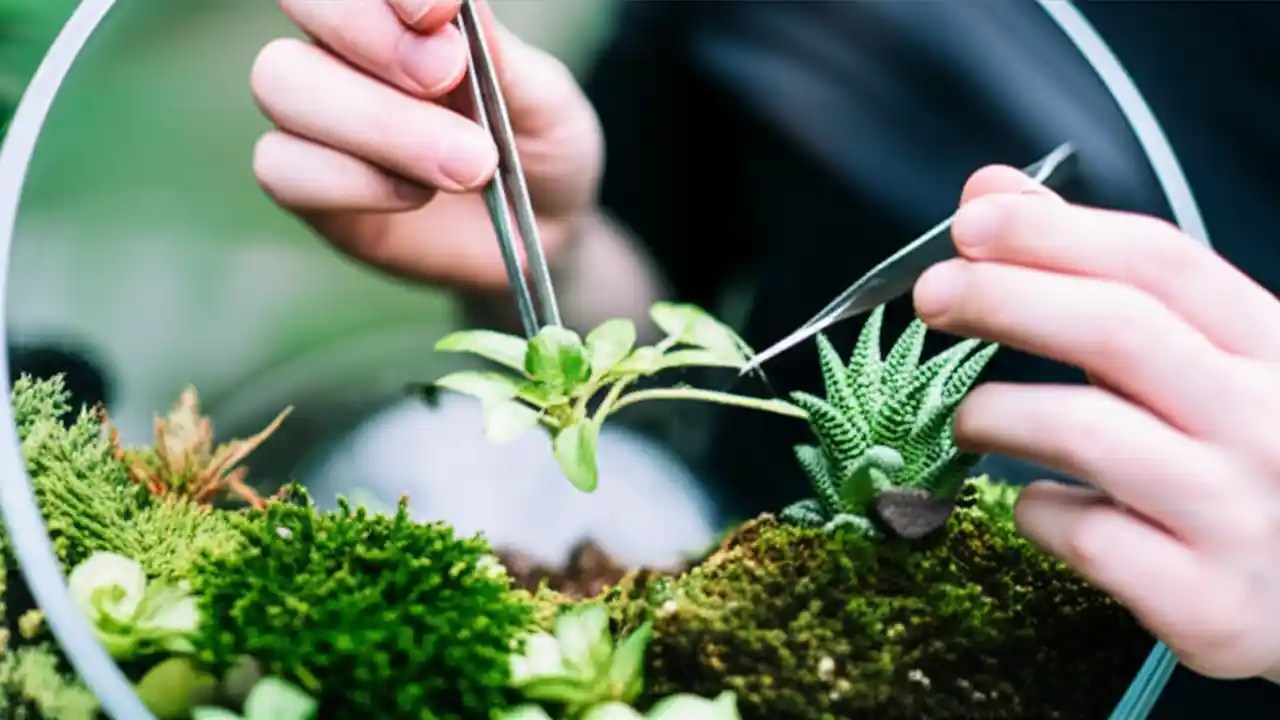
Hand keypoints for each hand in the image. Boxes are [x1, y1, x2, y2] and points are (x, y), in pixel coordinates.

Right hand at [250, 0, 602, 290]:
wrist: (540, 233)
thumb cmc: (538, 147)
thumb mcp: (544, 100)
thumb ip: (497, 53)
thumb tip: (457, 1)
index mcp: (401, 9)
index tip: (440, 13)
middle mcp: (345, 47)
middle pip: (303, 2)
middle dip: (375, 38)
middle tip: (447, 77)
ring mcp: (317, 115)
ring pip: (281, 83)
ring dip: (376, 122)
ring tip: (468, 164)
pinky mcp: (306, 185)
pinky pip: (282, 167)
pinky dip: (354, 181)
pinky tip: (416, 194)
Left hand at [914, 165, 1279, 681]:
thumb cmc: (1251, 465)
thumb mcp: (1210, 365)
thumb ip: (1102, 280)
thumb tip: (990, 195)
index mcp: (1278, 349)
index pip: (1160, 263)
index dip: (1052, 233)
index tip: (969, 223)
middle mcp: (1271, 424)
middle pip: (1116, 329)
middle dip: (1006, 297)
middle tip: (932, 294)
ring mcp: (1240, 517)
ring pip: (1083, 431)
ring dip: (994, 411)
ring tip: (964, 417)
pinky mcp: (1206, 603)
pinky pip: (1081, 535)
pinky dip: (1034, 510)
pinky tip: (1033, 502)